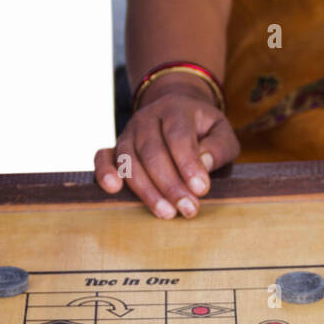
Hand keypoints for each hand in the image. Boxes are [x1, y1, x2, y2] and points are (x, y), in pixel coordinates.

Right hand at [94, 79, 239, 218]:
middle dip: (170, 185)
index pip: (178, 136)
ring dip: (146, 190)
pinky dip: (105, 172)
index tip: (201, 189)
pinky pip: (102, 158)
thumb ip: (219, 147)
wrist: (175, 112)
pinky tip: (113, 189)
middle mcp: (147, 118)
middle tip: (187, 209)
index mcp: (175, 110)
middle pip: (152, 152)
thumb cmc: (201, 129)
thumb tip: (205, 163)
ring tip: (166, 213)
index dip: (188, 164)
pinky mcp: (115, 148)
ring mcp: (128, 133)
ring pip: (130, 161)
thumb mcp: (221, 131)